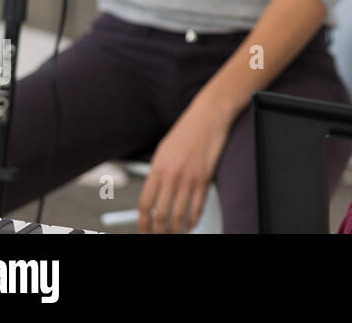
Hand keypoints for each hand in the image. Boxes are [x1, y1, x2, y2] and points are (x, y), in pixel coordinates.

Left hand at [136, 98, 231, 233]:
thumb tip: (154, 194)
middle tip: (160, 235)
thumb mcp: (164, 151)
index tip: (144, 230)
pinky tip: (191, 223)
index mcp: (157, 168)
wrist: (209, 116)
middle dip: (159, 231)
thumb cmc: (187, 130)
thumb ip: (158, 173)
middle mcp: (172, 176)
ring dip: (177, 230)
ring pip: (180, 215)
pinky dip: (194, 219)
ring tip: (176, 233)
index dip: (143, 223)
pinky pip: (198, 206)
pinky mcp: (206, 178)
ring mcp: (190, 178)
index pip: (144, 205)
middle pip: (161, 215)